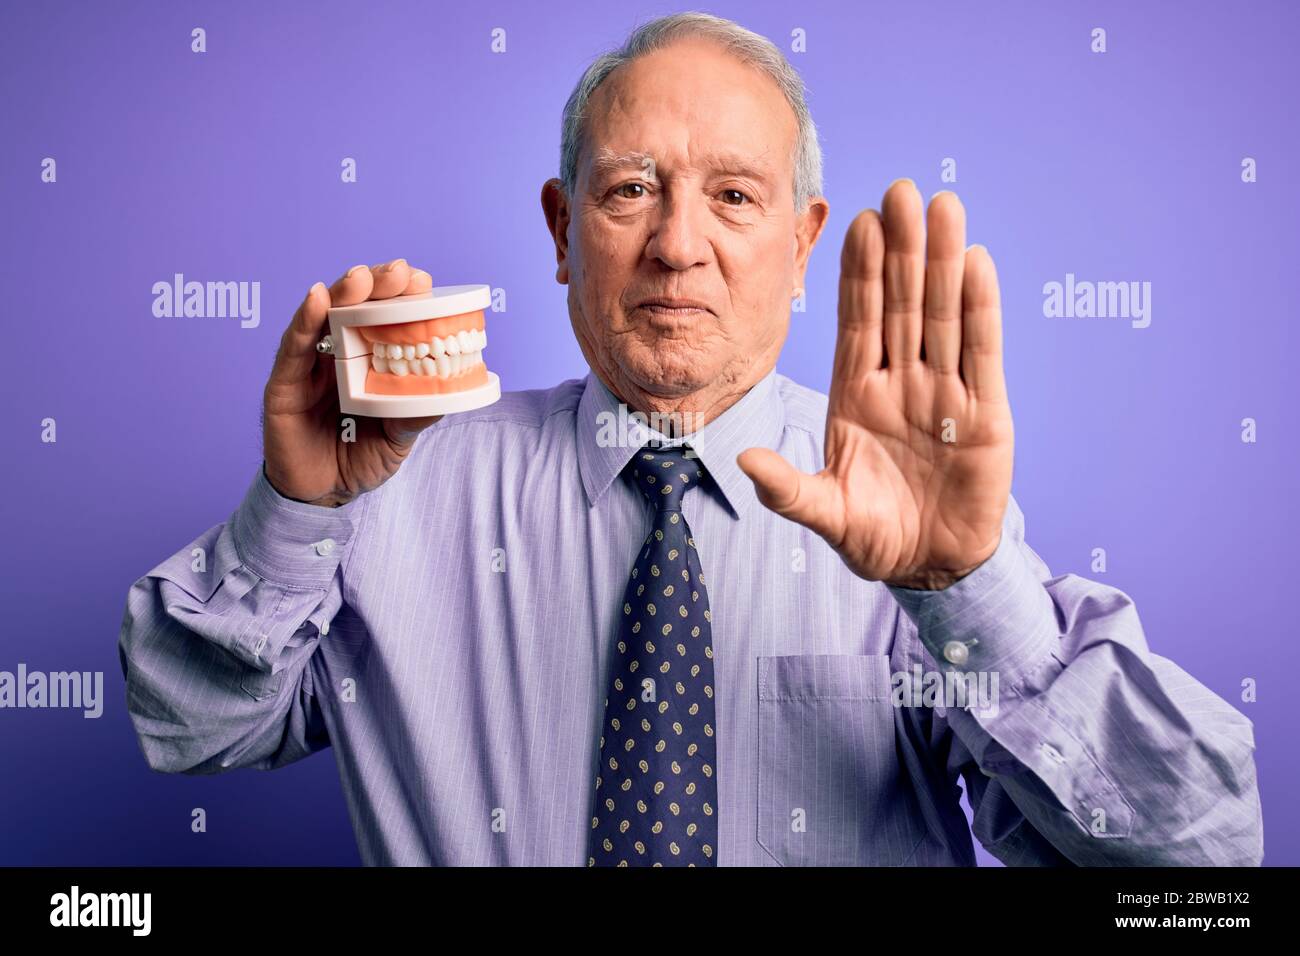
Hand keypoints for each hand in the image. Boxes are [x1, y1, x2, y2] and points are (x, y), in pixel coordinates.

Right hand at [262, 258, 441, 506]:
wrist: (322, 496)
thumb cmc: (359, 458)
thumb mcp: (398, 437)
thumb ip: (415, 413)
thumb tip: (448, 390)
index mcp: (371, 359)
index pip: (387, 315)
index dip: (404, 295)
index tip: (422, 282)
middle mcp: (340, 353)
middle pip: (357, 304)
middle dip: (378, 284)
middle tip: (399, 273)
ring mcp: (311, 364)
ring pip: (324, 315)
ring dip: (343, 291)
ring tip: (362, 277)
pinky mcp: (285, 382)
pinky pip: (293, 347)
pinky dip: (304, 319)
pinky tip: (317, 297)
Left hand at [738, 181, 1013, 589]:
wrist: (929, 568)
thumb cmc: (872, 536)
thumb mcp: (825, 513)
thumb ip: (788, 489)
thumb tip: (743, 462)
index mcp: (856, 394)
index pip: (857, 321)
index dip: (858, 273)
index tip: (856, 221)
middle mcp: (900, 382)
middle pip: (902, 304)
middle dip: (901, 248)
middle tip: (901, 189)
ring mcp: (944, 393)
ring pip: (943, 315)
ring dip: (942, 262)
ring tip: (943, 206)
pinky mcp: (985, 414)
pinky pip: (981, 353)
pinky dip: (981, 309)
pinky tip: (976, 262)